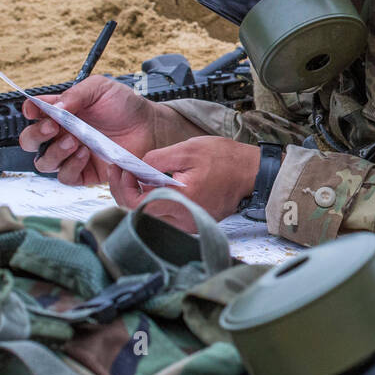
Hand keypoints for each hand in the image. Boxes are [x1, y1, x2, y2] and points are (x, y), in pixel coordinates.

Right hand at [18, 75, 198, 185]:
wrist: (150, 126)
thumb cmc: (125, 106)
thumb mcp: (100, 88)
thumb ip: (76, 94)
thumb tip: (55, 107)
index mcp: (61, 112)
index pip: (34, 113)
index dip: (30, 111)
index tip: (34, 109)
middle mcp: (62, 134)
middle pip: (31, 141)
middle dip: (35, 135)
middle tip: (53, 127)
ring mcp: (72, 155)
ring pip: (44, 162)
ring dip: (54, 152)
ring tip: (73, 141)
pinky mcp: (85, 172)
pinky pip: (66, 176)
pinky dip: (70, 166)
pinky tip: (85, 153)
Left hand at [109, 136, 260, 230]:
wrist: (252, 173)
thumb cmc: (224, 159)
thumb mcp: (187, 149)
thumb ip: (156, 159)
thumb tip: (135, 167)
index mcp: (179, 200)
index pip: (134, 204)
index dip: (122, 186)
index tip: (124, 169)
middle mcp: (182, 219)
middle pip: (138, 213)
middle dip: (125, 190)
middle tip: (122, 170)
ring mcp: (188, 224)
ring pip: (150, 216)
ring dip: (137, 197)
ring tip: (135, 176)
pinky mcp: (193, 223)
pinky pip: (165, 216)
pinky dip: (153, 201)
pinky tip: (152, 185)